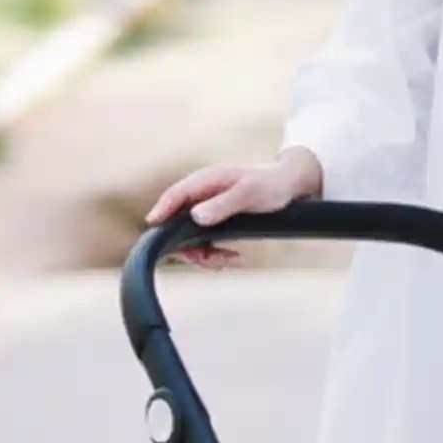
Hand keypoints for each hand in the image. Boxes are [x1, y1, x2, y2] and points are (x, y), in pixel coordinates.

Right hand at [144, 147, 322, 269]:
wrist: (289, 185)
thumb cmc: (270, 183)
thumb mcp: (249, 193)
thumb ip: (224, 204)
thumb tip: (196, 216)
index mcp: (205, 181)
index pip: (175, 195)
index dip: (161, 211)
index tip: (154, 227)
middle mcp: (202, 195)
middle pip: (177, 223)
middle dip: (189, 246)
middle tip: (209, 261)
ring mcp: (208, 209)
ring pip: (191, 237)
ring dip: (206, 255)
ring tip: (230, 260)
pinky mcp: (216, 221)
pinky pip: (206, 242)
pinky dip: (215, 254)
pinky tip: (234, 258)